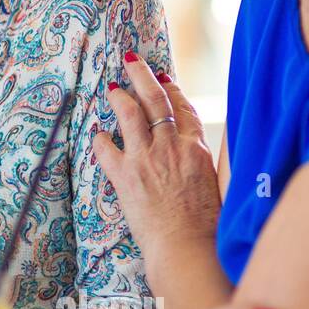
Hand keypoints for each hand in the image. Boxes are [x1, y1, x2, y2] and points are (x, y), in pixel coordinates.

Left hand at [92, 53, 221, 254]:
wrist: (188, 247)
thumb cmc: (205, 226)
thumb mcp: (211, 184)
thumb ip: (198, 162)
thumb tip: (191, 154)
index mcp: (195, 148)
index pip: (182, 109)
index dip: (172, 91)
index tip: (164, 79)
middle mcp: (171, 146)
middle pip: (155, 99)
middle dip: (142, 75)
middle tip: (132, 60)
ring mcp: (146, 158)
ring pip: (129, 113)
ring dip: (119, 96)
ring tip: (111, 88)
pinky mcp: (125, 175)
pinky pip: (105, 147)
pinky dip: (99, 138)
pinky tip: (96, 134)